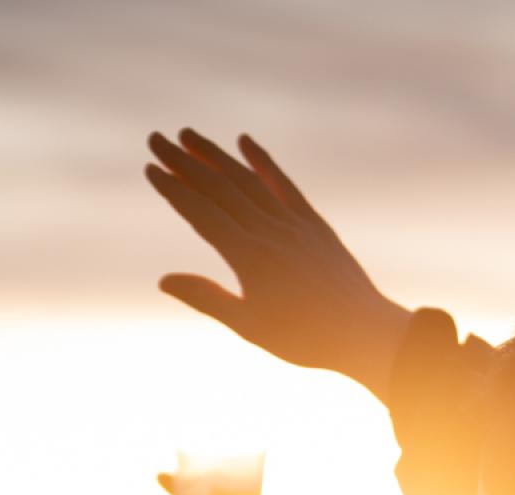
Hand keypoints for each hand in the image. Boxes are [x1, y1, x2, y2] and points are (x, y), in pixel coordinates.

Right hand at [146, 129, 410, 401]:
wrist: (364, 332)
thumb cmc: (303, 339)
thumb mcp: (248, 325)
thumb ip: (206, 298)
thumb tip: (164, 280)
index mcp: (250, 257)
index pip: (202, 214)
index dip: (174, 189)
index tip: (150, 168)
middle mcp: (270, 231)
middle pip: (219, 188)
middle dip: (184, 161)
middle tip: (156, 139)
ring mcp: (294, 223)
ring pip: (247, 180)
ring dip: (215, 155)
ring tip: (189, 136)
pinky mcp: (313, 223)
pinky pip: (283, 184)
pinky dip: (262, 162)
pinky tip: (244, 142)